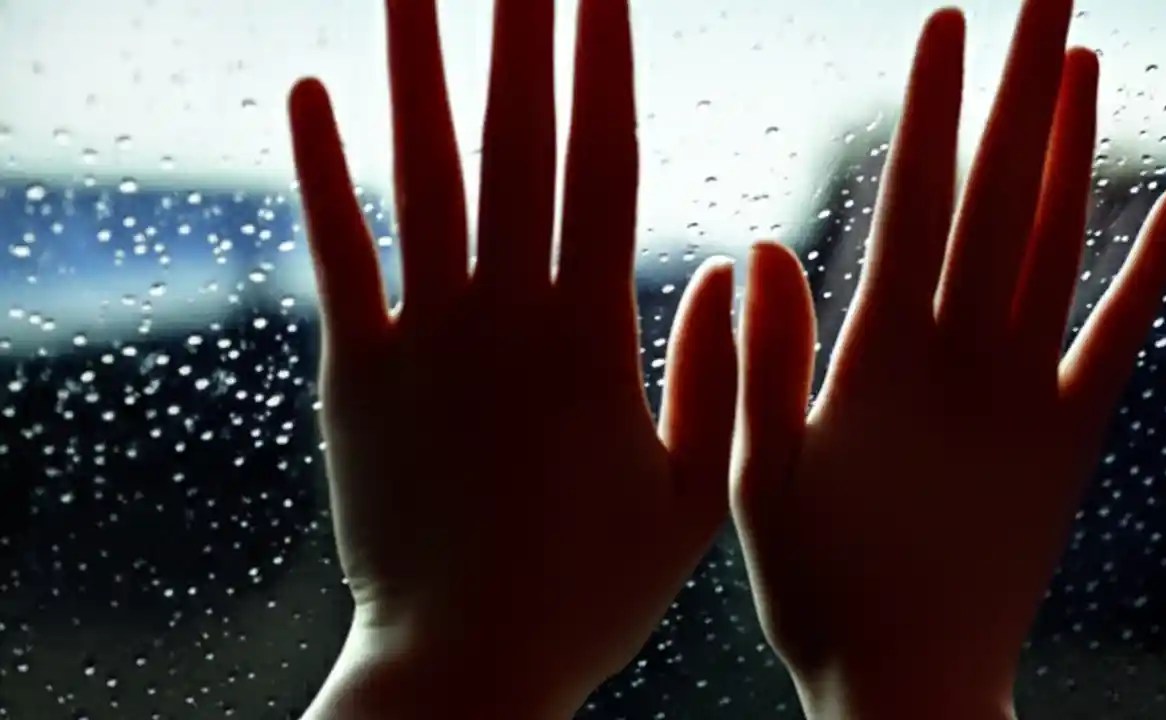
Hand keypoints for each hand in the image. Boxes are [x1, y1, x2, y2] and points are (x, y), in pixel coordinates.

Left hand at [288, 1, 735, 716]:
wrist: (467, 663)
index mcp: (591, 336)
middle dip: (522, 32)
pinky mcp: (354, 374)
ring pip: (422, 175)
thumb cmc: (589, 591)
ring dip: (417, 68)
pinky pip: (338, 254)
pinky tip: (307, 92)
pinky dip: (319, 173)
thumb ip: (711, 375)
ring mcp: (424, 338)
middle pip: (514, 143)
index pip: (604, 165)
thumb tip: (721, 268)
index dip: (603, 66)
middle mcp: (506, 316)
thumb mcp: (691, 493)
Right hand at [731, 2, 1165, 717]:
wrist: (909, 686)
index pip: (913, 204)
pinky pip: (1118, 343)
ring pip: (1058, 248)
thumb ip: (761, 357)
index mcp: (881, 361)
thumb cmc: (818, 586)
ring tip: (1085, 62)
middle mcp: (964, 360)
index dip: (932, 109)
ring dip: (1076, 150)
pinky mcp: (1069, 443)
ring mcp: (1026, 397)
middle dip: (1019, 88)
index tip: (947, 25)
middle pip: (1001, 198)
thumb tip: (766, 245)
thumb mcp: (755, 472)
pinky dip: (1148, 275)